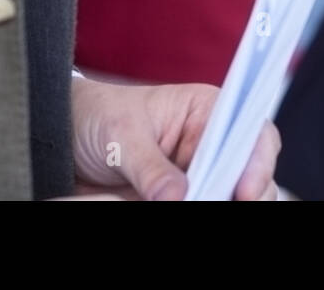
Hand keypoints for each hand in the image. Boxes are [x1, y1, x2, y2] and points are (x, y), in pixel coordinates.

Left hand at [71, 79, 280, 200]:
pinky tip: (183, 211)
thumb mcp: (120, 134)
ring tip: (196, 205)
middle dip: (242, 195)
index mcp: (208, 112)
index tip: (243, 190)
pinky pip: (203, 207)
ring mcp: (199, 177)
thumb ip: (149, 166)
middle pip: (250, 176)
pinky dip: (200, 211)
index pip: (253, 133)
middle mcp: (211, 146)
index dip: (258, 162)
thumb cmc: (98, 117)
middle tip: (216, 204)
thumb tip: (177, 196)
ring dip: (220, 204)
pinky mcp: (183, 200)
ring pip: (231, 199)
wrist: (65, 140)